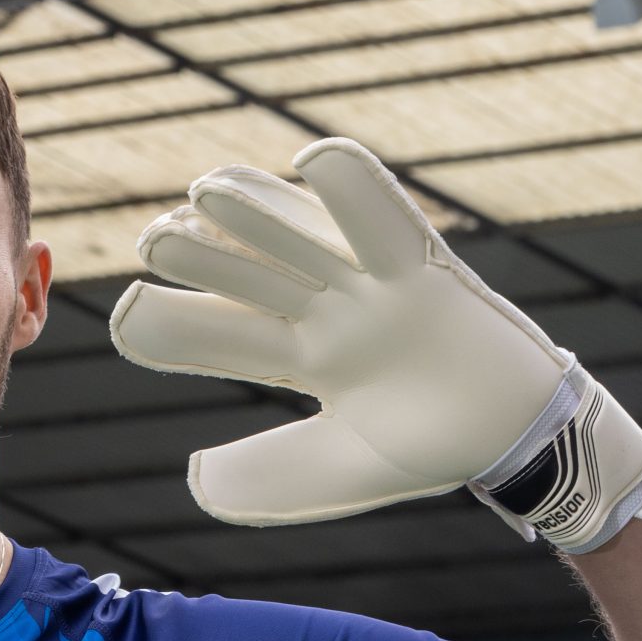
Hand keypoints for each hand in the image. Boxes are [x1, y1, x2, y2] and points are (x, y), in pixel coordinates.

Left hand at [109, 137, 641, 548]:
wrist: (514, 442)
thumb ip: (268, 478)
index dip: (173, 324)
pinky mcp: (423, 268)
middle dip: (201, 259)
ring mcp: (371, 285)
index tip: (127, 315)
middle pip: (249, 276)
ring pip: (301, 241)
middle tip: (151, 241)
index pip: (221, 333)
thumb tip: (194, 479)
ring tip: (204, 195)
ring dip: (255, 215)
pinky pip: (385, 220)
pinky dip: (354, 191)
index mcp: (299, 356)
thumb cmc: (427, 450)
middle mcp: (326, 311)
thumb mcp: (335, 472)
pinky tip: (313, 161)